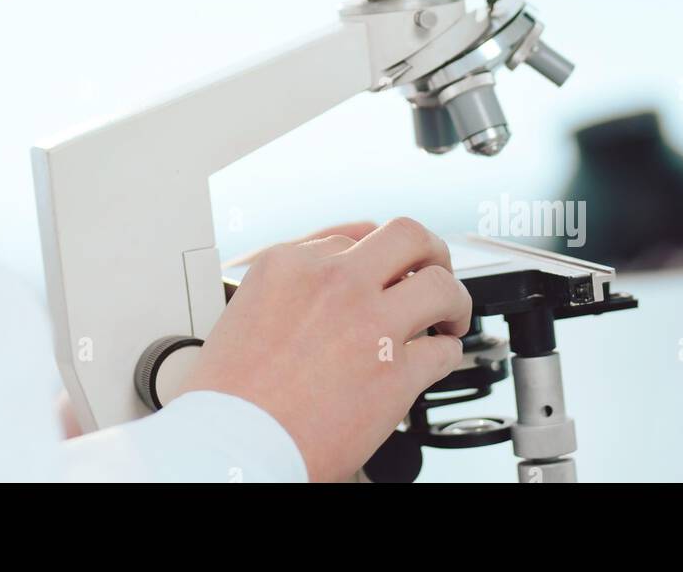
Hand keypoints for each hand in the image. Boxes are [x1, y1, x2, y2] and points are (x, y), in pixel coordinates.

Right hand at [178, 217, 471, 482]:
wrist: (230, 447)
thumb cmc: (228, 397)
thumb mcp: (244, 310)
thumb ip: (289, 288)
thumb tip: (326, 283)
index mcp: (290, 264)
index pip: (355, 236)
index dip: (377, 258)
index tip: (386, 271)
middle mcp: (333, 282)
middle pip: (407, 236)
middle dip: (431, 252)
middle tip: (436, 270)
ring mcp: (369, 323)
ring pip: (440, 285)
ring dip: (454, 300)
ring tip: (449, 317)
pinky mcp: (395, 373)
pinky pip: (444, 352)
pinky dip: (447, 355)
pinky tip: (436, 362)